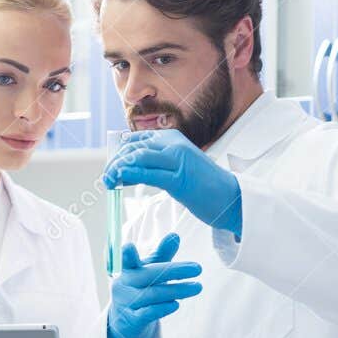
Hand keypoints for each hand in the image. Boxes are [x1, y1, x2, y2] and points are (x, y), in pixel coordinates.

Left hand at [103, 128, 242, 237]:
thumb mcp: (178, 167)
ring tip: (108, 182)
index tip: (112, 168)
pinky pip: (147, 174)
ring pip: (137, 158)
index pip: (137, 140)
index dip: (119, 153)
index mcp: (173, 139)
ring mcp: (177, 160)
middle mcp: (174, 144)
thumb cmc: (204, 186)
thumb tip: (128, 168)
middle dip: (115, 161)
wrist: (232, 198)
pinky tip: (118, 180)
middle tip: (106, 178)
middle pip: (133, 147)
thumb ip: (157, 163)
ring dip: (117, 169)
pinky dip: (128, 175)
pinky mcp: (178, 179)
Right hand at [107, 232, 202, 337]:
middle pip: (149, 275)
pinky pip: (148, 314)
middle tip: (198, 268)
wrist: (124, 321)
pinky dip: (162, 308)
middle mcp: (124, 285)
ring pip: (152, 294)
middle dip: (174, 271)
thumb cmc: (139, 288)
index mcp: (127, 269)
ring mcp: (127, 303)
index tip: (129, 246)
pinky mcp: (133, 320)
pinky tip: (176, 304)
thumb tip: (175, 235)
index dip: (127, 255)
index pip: (127, 260)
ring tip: (197, 287)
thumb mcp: (149, 270)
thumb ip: (162, 254)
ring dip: (177, 290)